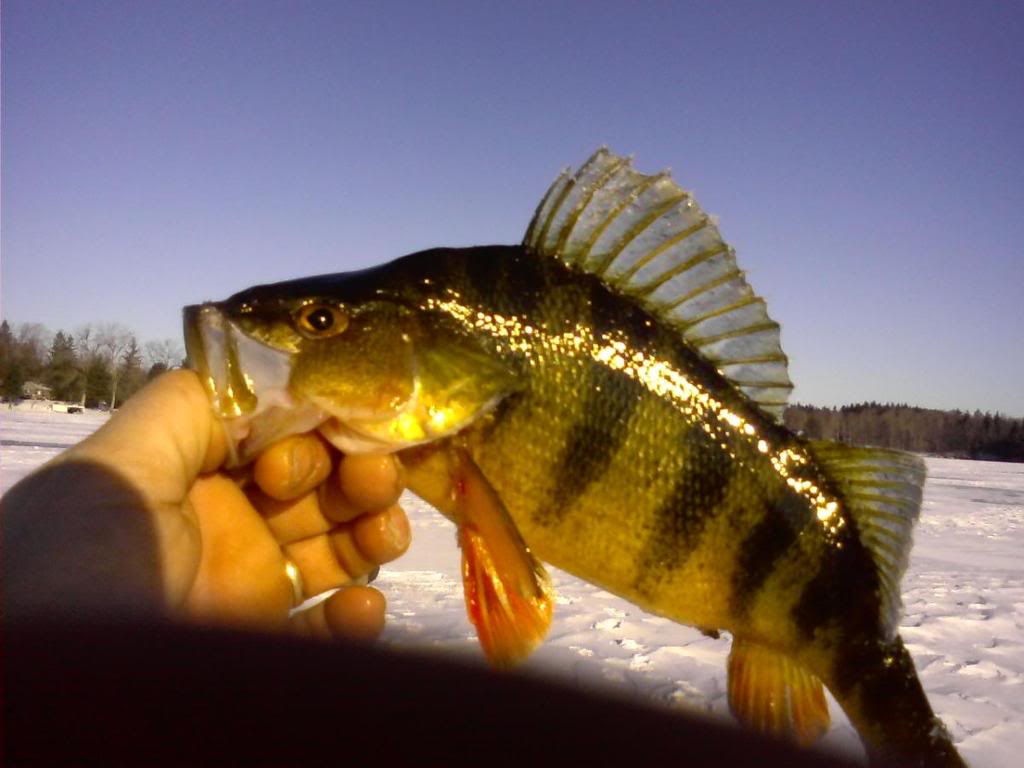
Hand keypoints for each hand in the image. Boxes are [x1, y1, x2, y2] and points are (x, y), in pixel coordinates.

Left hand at [1, 370, 410, 640]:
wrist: (63, 707)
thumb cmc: (80, 571)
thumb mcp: (113, 469)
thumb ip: (186, 407)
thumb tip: (267, 375)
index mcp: (189, 479)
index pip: (275, 437)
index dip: (314, 427)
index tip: (339, 429)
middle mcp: (223, 530)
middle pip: (316, 490)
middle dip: (357, 476)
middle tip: (374, 481)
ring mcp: (246, 594)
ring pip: (336, 553)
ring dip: (372, 534)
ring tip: (384, 535)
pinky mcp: (263, 656)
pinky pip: (327, 633)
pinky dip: (356, 618)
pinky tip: (359, 607)